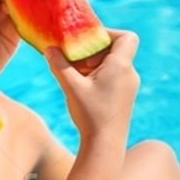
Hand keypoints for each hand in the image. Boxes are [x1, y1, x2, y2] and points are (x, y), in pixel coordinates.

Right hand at [44, 29, 138, 143]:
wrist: (105, 145)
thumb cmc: (90, 115)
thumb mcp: (71, 86)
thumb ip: (59, 65)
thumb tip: (49, 48)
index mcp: (121, 66)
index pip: (127, 37)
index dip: (109, 33)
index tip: (89, 42)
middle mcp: (130, 74)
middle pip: (117, 49)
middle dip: (94, 51)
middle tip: (76, 61)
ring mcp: (130, 86)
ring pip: (114, 64)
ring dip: (95, 64)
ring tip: (77, 76)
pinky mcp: (125, 96)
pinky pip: (115, 76)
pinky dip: (99, 76)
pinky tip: (83, 88)